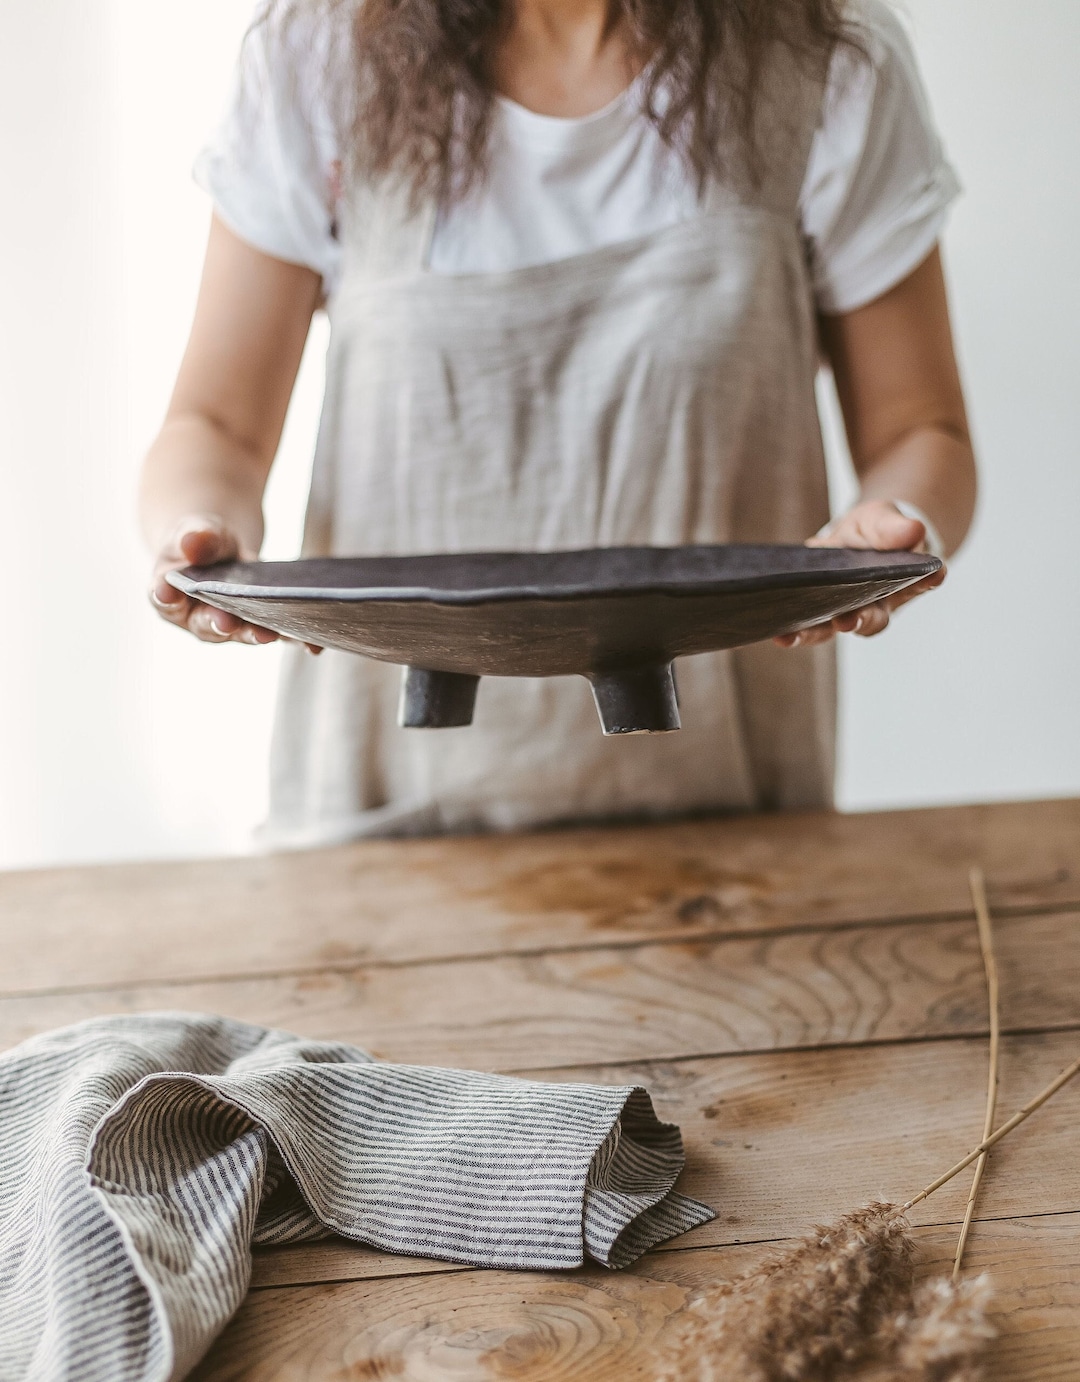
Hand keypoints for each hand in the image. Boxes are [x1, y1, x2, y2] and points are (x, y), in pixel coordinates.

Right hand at [149, 515, 278, 646]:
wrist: (221, 550)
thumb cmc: (201, 541)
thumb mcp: (197, 530)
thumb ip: (196, 537)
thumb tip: (194, 542)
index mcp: (169, 594)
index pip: (164, 598)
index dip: (165, 596)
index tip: (167, 594)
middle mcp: (196, 617)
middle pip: (205, 624)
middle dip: (217, 623)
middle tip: (226, 622)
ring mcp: (228, 626)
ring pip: (239, 633)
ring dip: (253, 634)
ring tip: (267, 633)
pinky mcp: (256, 625)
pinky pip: (273, 633)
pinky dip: (289, 637)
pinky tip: (307, 642)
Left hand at [773, 499, 945, 648]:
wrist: (858, 540)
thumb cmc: (877, 530)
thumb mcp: (883, 519)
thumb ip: (893, 527)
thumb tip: (913, 529)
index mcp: (902, 582)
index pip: (919, 583)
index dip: (925, 581)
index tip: (935, 574)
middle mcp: (875, 605)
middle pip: (870, 619)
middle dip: (858, 620)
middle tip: (847, 620)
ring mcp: (843, 612)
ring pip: (829, 629)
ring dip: (810, 634)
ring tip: (788, 636)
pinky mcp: (815, 612)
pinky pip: (802, 624)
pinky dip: (789, 630)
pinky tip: (772, 631)